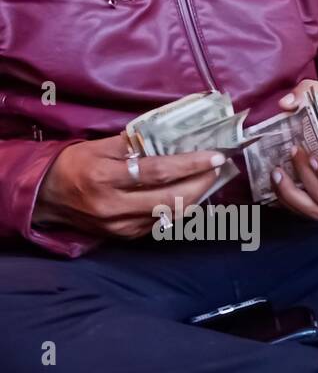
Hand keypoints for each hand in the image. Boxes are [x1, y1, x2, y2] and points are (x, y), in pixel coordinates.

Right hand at [34, 134, 226, 239]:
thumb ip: (131, 143)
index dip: (191, 165)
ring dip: (195, 197)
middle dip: (201, 184)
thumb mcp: (96, 147)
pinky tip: (188, 195)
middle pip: (171, 199)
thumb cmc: (71, 165)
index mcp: (105, 178)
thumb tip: (168, 135)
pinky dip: (178, 208)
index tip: (216, 157)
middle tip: (217, 168)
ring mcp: (121, 226)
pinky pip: (161, 223)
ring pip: (170, 215)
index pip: (158, 172)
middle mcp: (114, 206)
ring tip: (208, 179)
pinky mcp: (126, 236)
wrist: (46, 197)